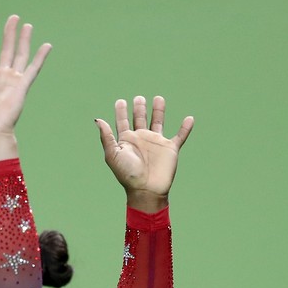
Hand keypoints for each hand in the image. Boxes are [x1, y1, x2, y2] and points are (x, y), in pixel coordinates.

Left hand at [0, 14, 50, 162]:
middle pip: (6, 49)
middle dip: (9, 33)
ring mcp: (12, 80)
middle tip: (14, 18)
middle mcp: (0, 75)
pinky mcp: (22, 86)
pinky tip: (46, 45)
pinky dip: (40, 57)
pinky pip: (33, 69)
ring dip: (23, 40)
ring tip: (26, 25)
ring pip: (20, 55)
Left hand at [96, 96, 193, 211]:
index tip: (120, 101)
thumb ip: (106, 136)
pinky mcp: (170, 149)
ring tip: (158, 98)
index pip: (123, 122)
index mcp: (127, 141)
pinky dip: (185, 128)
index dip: (121, 112)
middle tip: (138, 98)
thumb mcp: (113, 154)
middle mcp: (141, 140)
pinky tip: (189, 118)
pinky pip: (180, 136)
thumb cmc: (127, 174)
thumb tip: (98, 119)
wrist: (146, 189)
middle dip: (139, 108)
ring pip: (158, 122)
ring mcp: (156, 143)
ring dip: (158, 111)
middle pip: (140, 119)